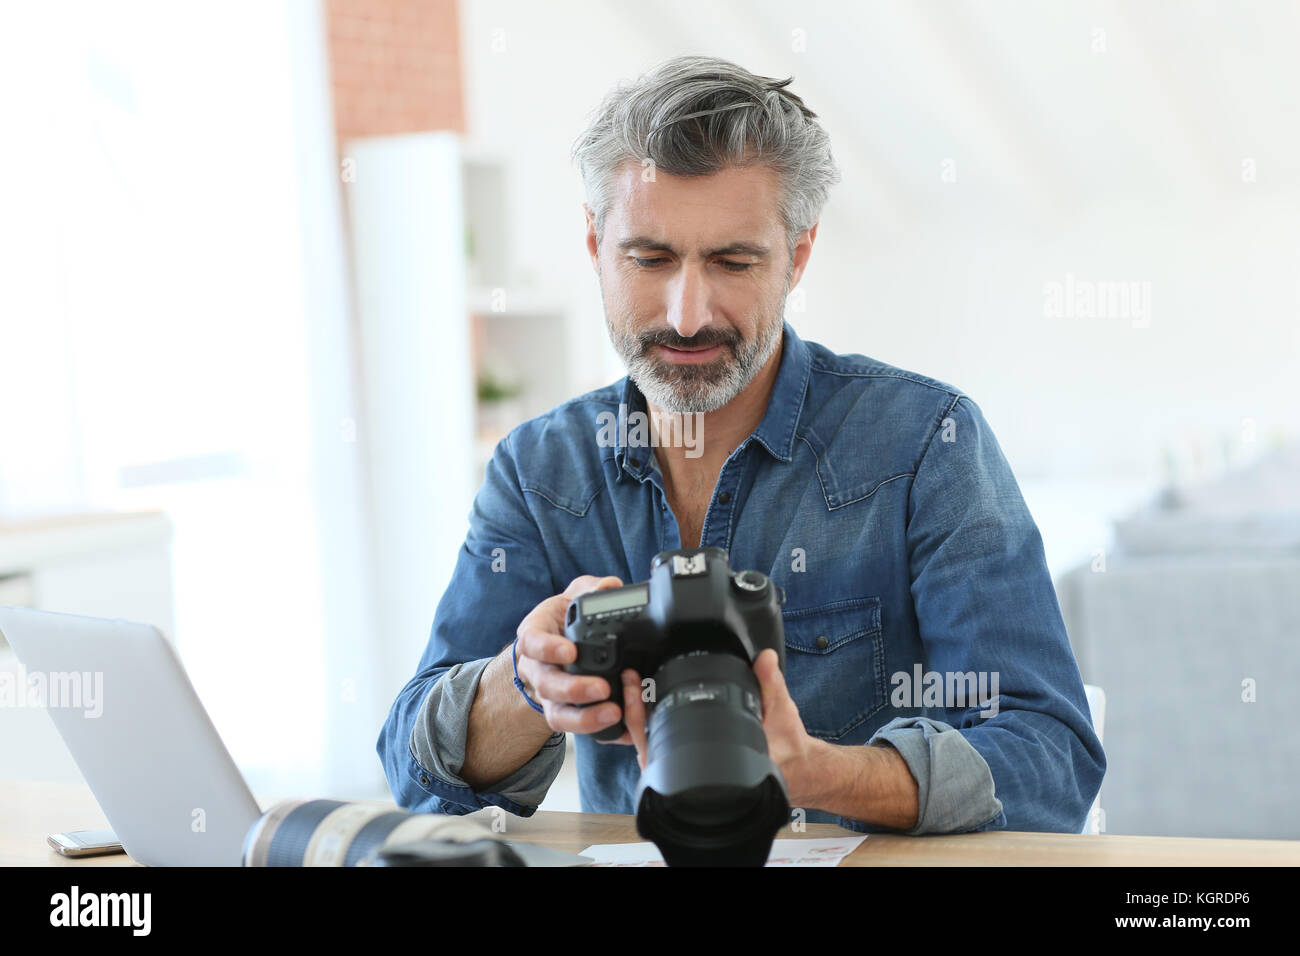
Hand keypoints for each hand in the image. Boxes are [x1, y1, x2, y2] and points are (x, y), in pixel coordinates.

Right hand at [512, 575, 625, 734]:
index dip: (549, 649)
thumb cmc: (562, 621)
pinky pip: (577, 729)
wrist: (553, 646)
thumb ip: (591, 589)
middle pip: (547, 685)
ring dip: (585, 718)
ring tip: (614, 713)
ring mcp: (551, 696)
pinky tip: (623, 727)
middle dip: (574, 690)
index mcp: (536, 636)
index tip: (570, 651)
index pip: (533, 642)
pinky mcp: (567, 713)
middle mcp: (538, 669)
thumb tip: (611, 586)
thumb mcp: (573, 597)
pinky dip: (600, 731)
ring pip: (558, 715)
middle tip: (602, 688)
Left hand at [599, 650, 823, 798]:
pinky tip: (650, 704)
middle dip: (634, 713)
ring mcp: (692, 772)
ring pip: (654, 749)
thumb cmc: (788, 750)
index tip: (636, 689)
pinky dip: (655, 727)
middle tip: (629, 680)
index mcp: (715, 768)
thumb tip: (763, 659)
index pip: (664, 748)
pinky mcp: (695, 764)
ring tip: (634, 686)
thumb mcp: (783, 713)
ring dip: (641, 720)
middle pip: (649, 747)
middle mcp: (697, 775)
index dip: (642, 720)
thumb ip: (770, 684)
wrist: (799, 771)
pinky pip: (667, 747)